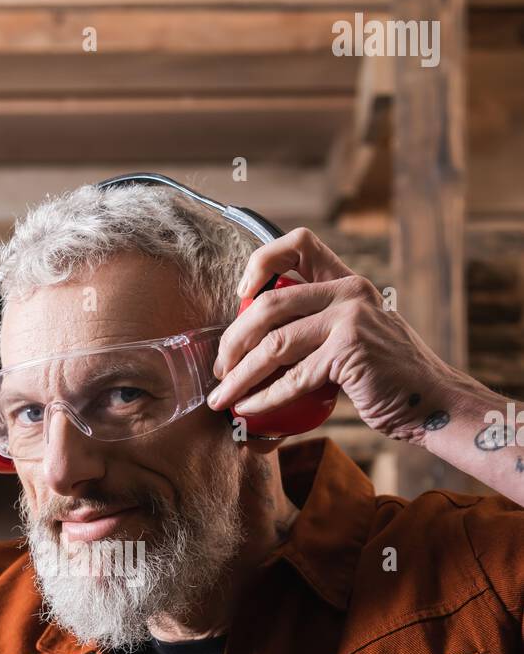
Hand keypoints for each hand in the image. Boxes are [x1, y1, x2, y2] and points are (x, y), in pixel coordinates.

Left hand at [207, 227, 454, 442]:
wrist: (432, 402)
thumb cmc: (389, 378)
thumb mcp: (357, 336)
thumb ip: (320, 327)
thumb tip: (259, 343)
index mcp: (347, 282)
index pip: (299, 243)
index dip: (262, 261)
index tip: (241, 294)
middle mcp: (349, 292)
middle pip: (269, 302)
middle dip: (234, 338)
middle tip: (220, 367)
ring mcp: (350, 320)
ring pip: (275, 344)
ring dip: (240, 375)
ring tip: (222, 397)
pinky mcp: (349, 353)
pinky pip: (293, 377)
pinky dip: (265, 397)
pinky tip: (248, 410)